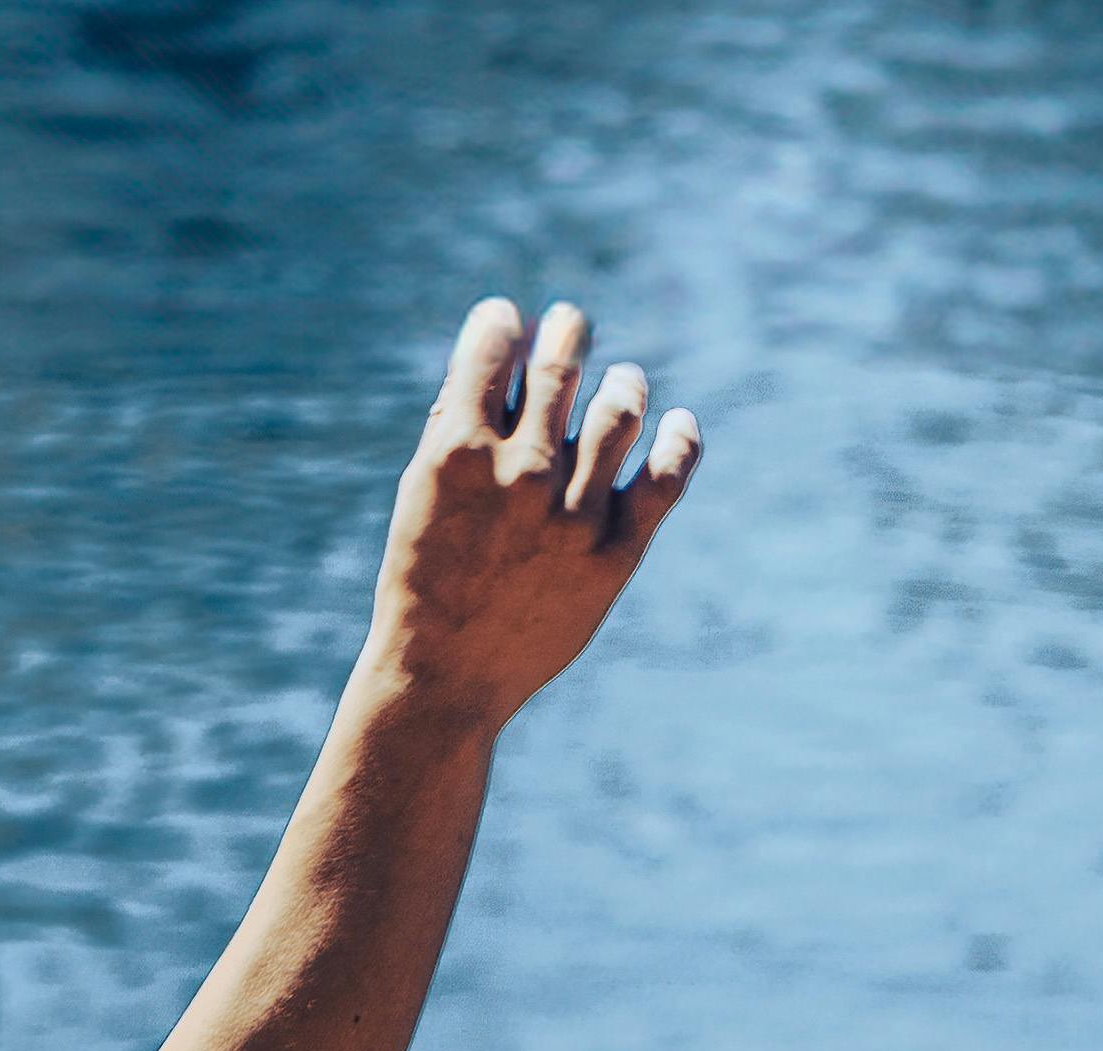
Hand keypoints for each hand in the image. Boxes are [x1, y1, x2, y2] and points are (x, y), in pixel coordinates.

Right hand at [362, 296, 702, 729]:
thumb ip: (456, 423)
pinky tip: (679, 424)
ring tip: (622, 383)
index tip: (509, 321)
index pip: (493, 345)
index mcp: (459, 451)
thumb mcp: (421, 494)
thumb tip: (500, 353)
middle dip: (567, 333)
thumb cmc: (423, 578)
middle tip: (570, 326)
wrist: (445, 677)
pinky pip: (667, 479)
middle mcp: (520, 473)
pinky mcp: (614, 554)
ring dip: (624, 384)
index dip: (503, 321)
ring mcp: (571, 515)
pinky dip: (681, 441)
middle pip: (561, 369)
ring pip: (619, 412)